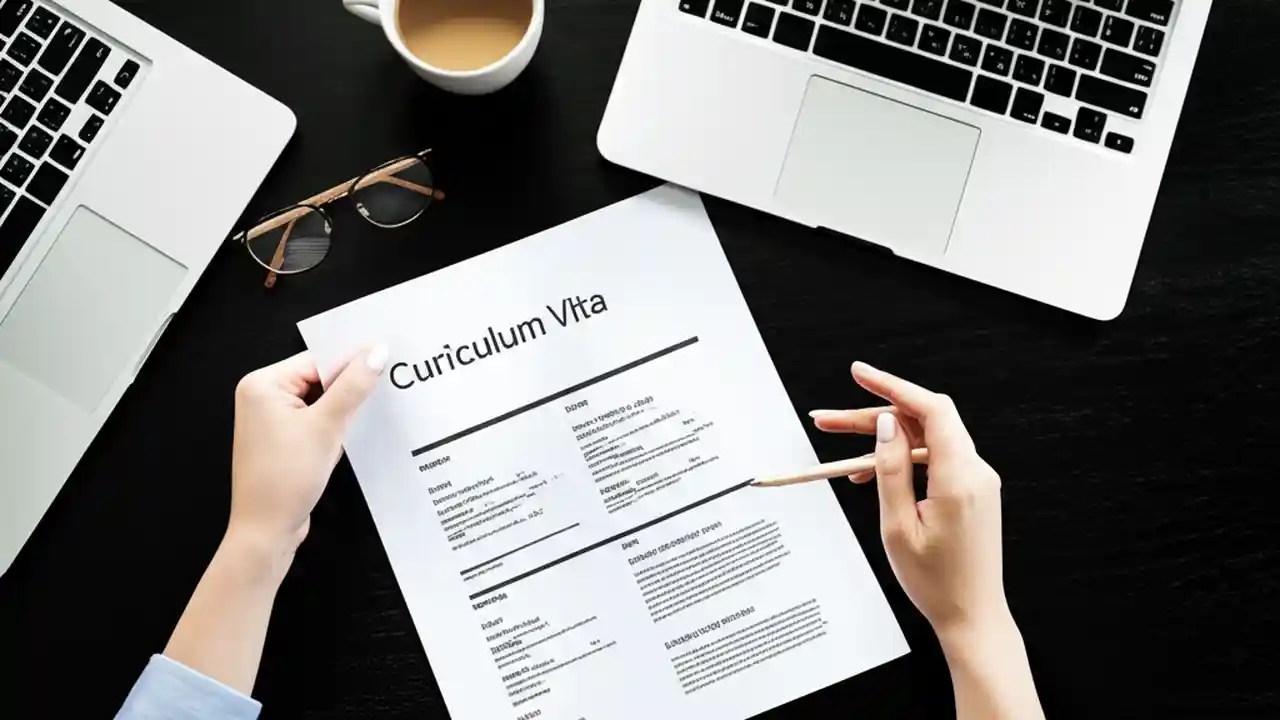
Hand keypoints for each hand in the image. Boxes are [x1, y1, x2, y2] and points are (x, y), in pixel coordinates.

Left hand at [228, 346, 388, 561]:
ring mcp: (268, 419)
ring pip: (318, 400)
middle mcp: (260, 396)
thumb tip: (377, 352)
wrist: (266, 530)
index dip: (351, 364)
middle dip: (346, 390)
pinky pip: (312, 419)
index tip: (386, 365)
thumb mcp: (327, 426)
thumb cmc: (287, 478)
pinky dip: (331, 426)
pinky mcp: (279, 439)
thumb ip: (353, 386)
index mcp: (262, 384)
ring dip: (341, 411)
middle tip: (380, 394)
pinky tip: (344, 439)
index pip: (317, 360)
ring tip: (360, 422)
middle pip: (317, 378)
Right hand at [812, 364, 1042, 719]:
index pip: (929, 409)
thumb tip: (886, 425)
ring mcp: (978, 481)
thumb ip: (890, 471)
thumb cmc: (936, 583)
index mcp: (959, 478)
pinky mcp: (973, 492)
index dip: (892, 385)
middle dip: (873, 416)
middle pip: (922, 422)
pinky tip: (873, 475)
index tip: (860, 373)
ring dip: (885, 441)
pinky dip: (903, 460)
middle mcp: (976, 472)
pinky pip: (935, 461)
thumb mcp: (897, 526)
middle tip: (828, 422)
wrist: (973, 617)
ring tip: (842, 456)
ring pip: (925, 440)